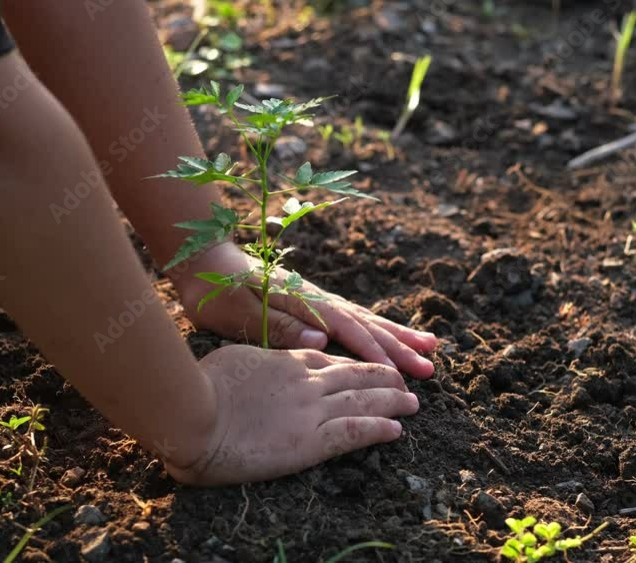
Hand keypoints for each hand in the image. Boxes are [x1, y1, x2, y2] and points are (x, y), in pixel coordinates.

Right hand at [164, 345, 417, 485]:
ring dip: (392, 400)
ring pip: (364, 399)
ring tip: (413, 402)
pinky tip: (396, 430)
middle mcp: (306, 380)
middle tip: (407, 377)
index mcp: (286, 359)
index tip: (370, 364)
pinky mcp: (311, 440)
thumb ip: (259, 360)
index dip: (355, 360)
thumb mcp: (234, 359)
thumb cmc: (200, 387)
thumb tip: (263, 364)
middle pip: (356, 374)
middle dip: (384, 375)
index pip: (330, 358)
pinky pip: (355, 432)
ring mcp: (312, 409)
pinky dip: (379, 429)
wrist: (193, 415)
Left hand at [170, 242, 436, 378]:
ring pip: (365, 319)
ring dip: (396, 335)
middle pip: (366, 324)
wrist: (204, 259)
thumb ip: (280, 326)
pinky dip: (376, 329)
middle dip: (399, 347)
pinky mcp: (312, 303)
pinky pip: (353, 318)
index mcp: (303, 302)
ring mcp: (317, 299)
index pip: (347, 330)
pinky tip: (390, 336)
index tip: (400, 374)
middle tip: (430, 367)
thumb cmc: (216, 290)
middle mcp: (317, 299)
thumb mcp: (240, 312)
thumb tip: (322, 340)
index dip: (374, 353)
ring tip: (429, 346)